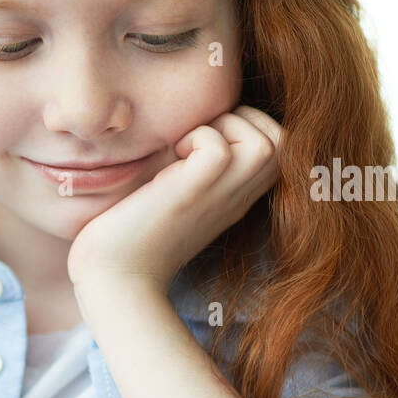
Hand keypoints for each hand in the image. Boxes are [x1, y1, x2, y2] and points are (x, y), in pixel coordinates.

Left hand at [67, 105, 283, 294]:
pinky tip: (170, 162)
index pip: (278, 147)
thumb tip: (182, 123)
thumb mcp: (171, 192)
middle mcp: (237, 198)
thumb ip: (188, 164)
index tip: (204, 139)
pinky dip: (195, 138)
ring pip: (269, 141)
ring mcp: (222, 196)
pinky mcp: (195, 192)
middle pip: (284, 141)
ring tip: (185, 148)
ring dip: (227, 126)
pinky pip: (218, 147)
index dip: (250, 125)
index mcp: (234, 196)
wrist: (113, 279)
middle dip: (246, 118)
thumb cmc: (129, 237)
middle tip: (198, 138)